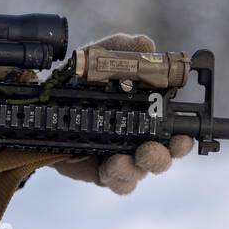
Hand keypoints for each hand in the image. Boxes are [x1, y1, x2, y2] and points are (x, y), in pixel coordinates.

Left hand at [51, 32, 193, 194]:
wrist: (44, 102)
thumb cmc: (81, 80)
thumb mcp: (99, 58)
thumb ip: (122, 49)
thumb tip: (146, 44)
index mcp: (147, 115)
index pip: (175, 131)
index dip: (183, 138)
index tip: (182, 137)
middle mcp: (139, 140)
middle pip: (164, 158)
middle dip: (162, 156)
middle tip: (150, 149)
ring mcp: (122, 158)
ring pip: (140, 173)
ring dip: (136, 167)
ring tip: (122, 158)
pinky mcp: (102, 172)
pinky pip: (119, 184)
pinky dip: (118, 177)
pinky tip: (108, 165)